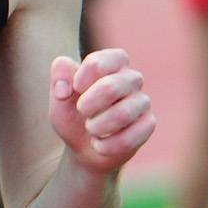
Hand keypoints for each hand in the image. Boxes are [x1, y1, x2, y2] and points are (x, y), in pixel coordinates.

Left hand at [48, 48, 153, 175]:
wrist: (83, 146)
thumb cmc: (73, 113)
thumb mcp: (59, 94)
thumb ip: (59, 76)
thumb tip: (64, 88)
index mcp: (113, 61)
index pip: (97, 63)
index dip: (79, 81)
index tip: (75, 90)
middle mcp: (132, 78)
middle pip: (111, 87)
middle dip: (87, 106)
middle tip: (81, 112)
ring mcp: (142, 101)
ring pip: (122, 114)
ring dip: (96, 127)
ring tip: (91, 129)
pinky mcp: (147, 125)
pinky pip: (129, 138)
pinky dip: (107, 146)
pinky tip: (100, 144)